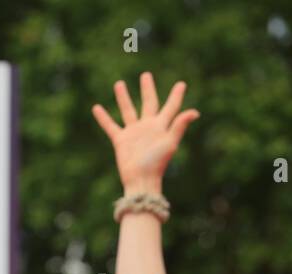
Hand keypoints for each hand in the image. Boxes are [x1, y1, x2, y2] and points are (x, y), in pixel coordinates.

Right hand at [92, 73, 198, 194]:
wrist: (141, 179)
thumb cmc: (157, 163)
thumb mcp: (170, 143)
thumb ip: (179, 126)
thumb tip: (194, 112)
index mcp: (161, 125)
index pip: (170, 106)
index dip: (176, 95)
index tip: (181, 84)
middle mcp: (148, 126)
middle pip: (148, 103)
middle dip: (147, 89)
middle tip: (146, 75)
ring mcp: (133, 132)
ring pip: (127, 110)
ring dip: (123, 97)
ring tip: (119, 83)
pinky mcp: (120, 140)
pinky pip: (110, 126)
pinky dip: (103, 117)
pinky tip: (96, 107)